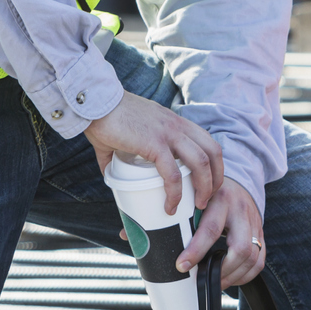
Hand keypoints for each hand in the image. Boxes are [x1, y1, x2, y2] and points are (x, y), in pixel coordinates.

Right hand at [85, 91, 223, 216]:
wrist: (94, 103)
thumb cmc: (106, 118)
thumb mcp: (125, 135)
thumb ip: (120, 153)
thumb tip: (110, 172)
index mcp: (177, 123)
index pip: (208, 142)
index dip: (215, 165)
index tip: (207, 184)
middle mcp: (179, 126)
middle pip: (213, 153)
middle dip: (216, 179)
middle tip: (206, 199)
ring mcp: (169, 134)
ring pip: (201, 163)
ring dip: (204, 187)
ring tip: (196, 206)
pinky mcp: (154, 144)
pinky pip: (172, 173)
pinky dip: (175, 193)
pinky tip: (170, 206)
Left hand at [176, 179, 265, 288]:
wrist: (238, 183)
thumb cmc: (210, 194)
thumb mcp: (195, 198)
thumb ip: (180, 217)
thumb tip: (143, 238)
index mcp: (221, 200)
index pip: (211, 230)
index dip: (196, 251)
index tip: (181, 266)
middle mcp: (241, 211)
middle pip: (241, 248)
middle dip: (222, 270)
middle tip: (205, 280)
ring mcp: (254, 223)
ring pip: (252, 257)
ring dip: (234, 276)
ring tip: (216, 282)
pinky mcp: (261, 233)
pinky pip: (259, 260)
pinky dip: (246, 275)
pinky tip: (231, 278)